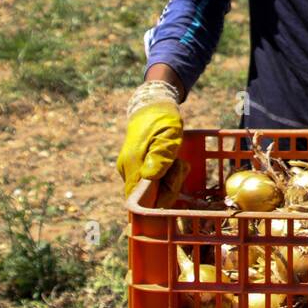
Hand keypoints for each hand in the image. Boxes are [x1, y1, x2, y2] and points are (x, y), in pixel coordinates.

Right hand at [117, 81, 186, 207]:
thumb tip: (150, 177)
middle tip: (179, 165)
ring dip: (170, 180)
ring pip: (153, 189)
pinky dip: (167, 176)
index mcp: (132, 164)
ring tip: (178, 161)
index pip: (139, 198)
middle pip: (148, 196)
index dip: (157, 201)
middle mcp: (127, 170)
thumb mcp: (168, 134)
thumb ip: (161, 155)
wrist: (153, 106)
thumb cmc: (162, 119)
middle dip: (169, 186)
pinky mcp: (138, 167)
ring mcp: (131, 169)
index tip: (173, 187)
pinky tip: (174, 163)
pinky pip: (154, 181)